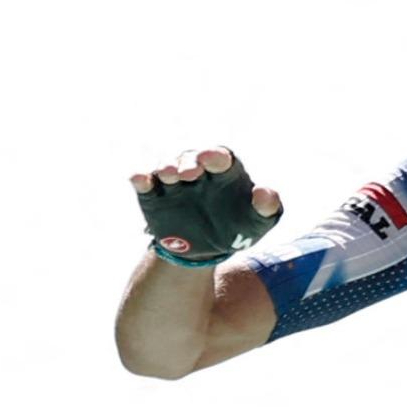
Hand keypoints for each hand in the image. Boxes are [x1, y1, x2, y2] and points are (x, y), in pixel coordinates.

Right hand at [130, 147, 282, 264]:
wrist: (205, 250)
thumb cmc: (236, 229)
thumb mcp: (256, 222)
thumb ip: (267, 207)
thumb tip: (264, 193)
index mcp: (223, 172)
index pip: (219, 157)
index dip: (215, 156)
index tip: (212, 157)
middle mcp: (197, 172)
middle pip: (190, 159)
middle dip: (189, 162)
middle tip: (189, 173)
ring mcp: (174, 183)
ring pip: (167, 167)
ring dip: (166, 167)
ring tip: (170, 175)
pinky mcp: (154, 196)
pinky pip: (145, 183)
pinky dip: (141, 178)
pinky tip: (139, 178)